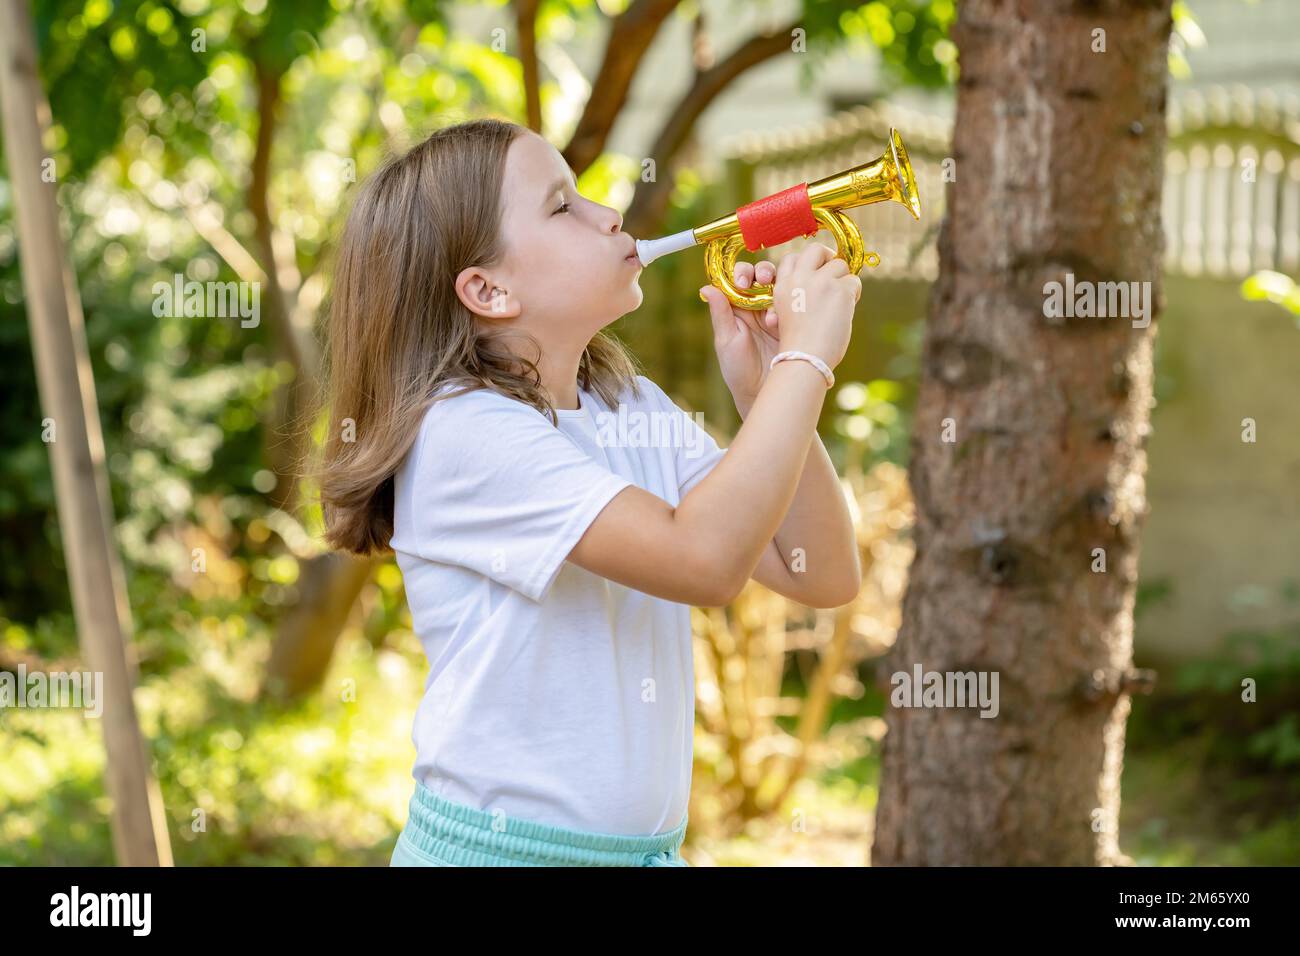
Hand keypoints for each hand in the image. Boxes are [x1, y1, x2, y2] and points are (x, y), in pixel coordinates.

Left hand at [701, 260, 781, 413]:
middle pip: (763, 275)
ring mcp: (778, 312)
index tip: (742, 282)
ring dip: (779, 286)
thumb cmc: (738, 370)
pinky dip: (790, 304)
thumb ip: (720, 313)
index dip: (741, 273)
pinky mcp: (795, 320)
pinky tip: (779, 322)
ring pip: (782, 285)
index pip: (740, 278)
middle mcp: (758, 306)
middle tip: (763, 280)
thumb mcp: (726, 341)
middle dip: (764, 272)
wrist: (763, 392)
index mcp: (738, 307)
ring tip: (773, 303)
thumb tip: (706, 287)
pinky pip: (796, 302)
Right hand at [771, 242, 860, 370]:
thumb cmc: (798, 345)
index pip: (792, 258)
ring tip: (840, 302)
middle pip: (816, 249)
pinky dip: (854, 294)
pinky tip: (846, 311)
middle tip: (834, 274)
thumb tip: (823, 280)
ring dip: (844, 281)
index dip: (807, 264)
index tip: (815, 275)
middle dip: (828, 258)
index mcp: (782, 286)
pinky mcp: (840, 290)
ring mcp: (821, 282)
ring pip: (840, 265)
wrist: (805, 359)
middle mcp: (800, 279)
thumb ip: (799, 295)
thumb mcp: (786, 315)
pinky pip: (854, 281)